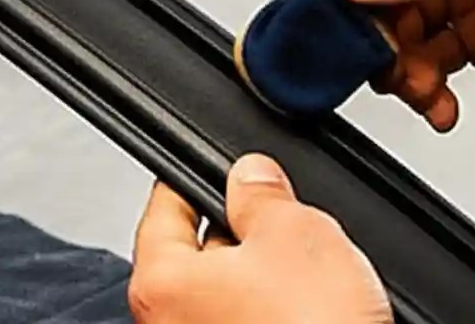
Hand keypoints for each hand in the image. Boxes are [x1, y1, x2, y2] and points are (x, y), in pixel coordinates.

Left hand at [129, 154, 391, 323]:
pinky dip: (276, 313)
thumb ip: (262, 193)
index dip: (197, 178)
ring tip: (308, 273)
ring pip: (229, 294)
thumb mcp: (294, 231)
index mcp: (162, 284)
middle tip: (281, 219)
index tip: (217, 166)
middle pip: (196, 254)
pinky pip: (251, 323)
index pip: (164, 208)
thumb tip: (251, 174)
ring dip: (263, 277)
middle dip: (241, 232)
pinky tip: (312, 310)